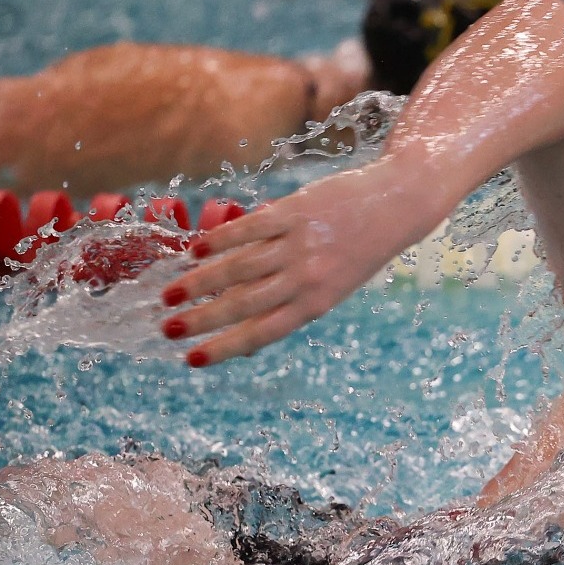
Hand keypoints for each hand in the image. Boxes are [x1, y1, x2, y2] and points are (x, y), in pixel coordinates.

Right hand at [159, 160, 442, 364]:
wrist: (396, 204)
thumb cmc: (359, 251)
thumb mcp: (332, 286)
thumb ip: (291, 301)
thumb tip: (245, 330)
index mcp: (317, 302)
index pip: (263, 332)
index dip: (225, 348)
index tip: (192, 360)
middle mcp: (307, 277)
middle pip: (244, 304)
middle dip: (201, 320)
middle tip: (166, 330)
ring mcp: (300, 244)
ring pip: (240, 268)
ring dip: (199, 282)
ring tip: (170, 294)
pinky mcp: (295, 211)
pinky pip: (250, 229)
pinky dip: (219, 241)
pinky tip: (194, 251)